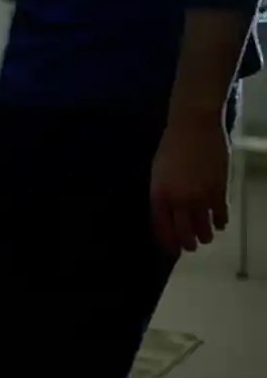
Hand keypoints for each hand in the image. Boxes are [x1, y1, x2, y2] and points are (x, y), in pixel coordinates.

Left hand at [150, 116, 230, 256]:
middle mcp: (179, 200)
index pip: (161, 227)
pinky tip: (220, 224)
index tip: (171, 250)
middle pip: (183, 233)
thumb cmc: (171, 146)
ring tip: (205, 237)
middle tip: (190, 247)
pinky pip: (221, 215)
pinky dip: (221, 222)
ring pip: (204, 228)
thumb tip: (166, 213)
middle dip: (187, 244)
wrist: (194, 127)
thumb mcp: (157, 172)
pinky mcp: (219, 190)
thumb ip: (161, 194)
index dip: (166, 241)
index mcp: (159, 195)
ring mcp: (200, 197)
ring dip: (205, 236)